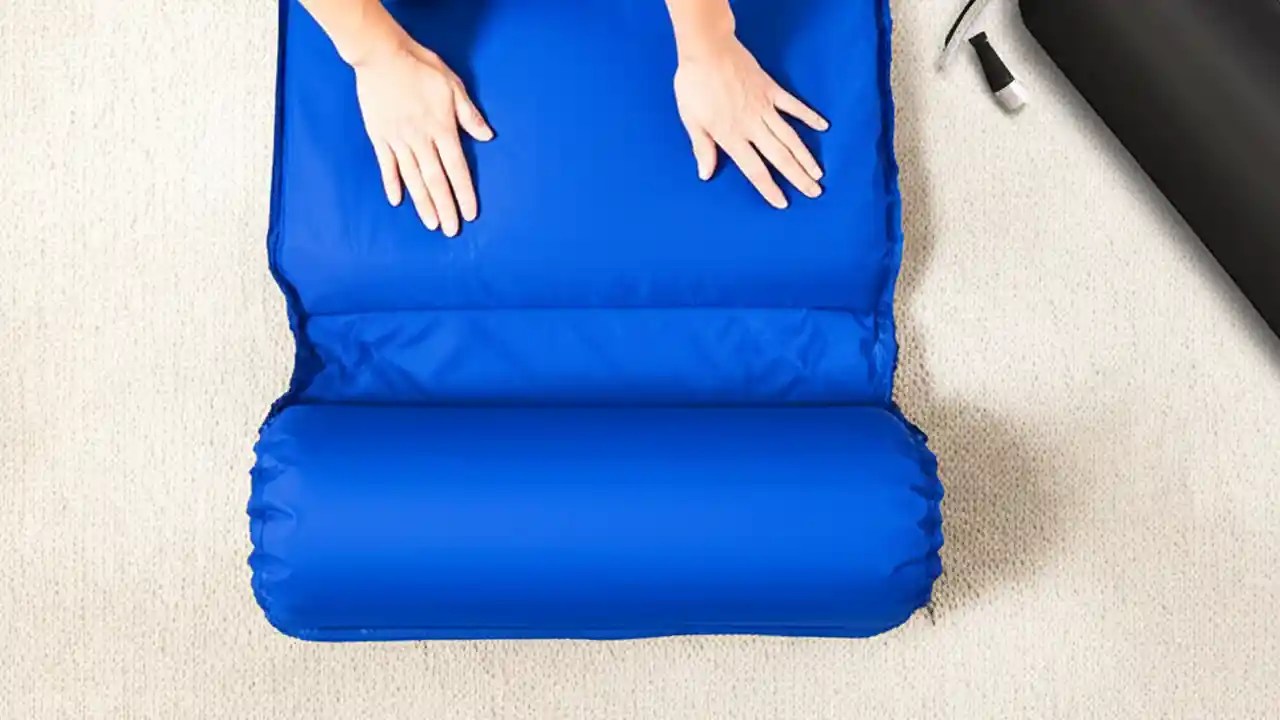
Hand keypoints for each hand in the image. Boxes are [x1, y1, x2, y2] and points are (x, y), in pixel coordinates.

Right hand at [354, 39, 492, 235]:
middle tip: (451, 230)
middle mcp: (421, 139)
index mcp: (442, 128)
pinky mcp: (379, 136)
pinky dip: (391, 183)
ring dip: (423, 202)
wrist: (382, 55)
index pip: (457, 168)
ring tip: (431, 224)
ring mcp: (398, 139)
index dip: (464, 192)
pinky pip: (387, 165)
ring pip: (413, 178)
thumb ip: (469, 114)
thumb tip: (487, 137)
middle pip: (436, 180)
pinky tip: (396, 201)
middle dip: (445, 207)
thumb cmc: (421, 66)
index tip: (471, 212)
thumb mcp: (453, 86)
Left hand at [673, 35, 827, 208]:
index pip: (754, 170)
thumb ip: (702, 148)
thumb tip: (705, 174)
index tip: (783, 203)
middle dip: (798, 177)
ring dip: (806, 156)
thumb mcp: (691, 120)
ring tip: (819, 172)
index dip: (769, 188)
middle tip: (815, 193)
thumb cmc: (694, 85)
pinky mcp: (771, 89)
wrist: (707, 49)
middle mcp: (752, 125)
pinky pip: (794, 105)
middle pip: (779, 157)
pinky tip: (823, 126)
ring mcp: (765, 107)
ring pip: (790, 137)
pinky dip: (809, 116)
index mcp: (731, 136)